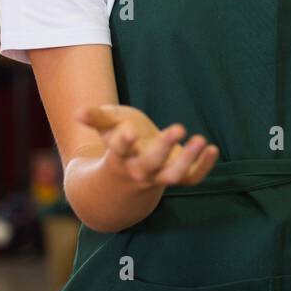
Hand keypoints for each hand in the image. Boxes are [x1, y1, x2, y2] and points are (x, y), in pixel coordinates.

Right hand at [77, 104, 219, 188]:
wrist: (127, 178)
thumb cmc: (117, 141)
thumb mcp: (106, 127)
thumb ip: (95, 118)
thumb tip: (78, 112)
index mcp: (119, 157)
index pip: (119, 151)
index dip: (123, 142)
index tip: (129, 131)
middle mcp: (139, 170)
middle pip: (150, 164)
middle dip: (163, 148)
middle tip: (178, 127)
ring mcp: (159, 176)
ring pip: (173, 175)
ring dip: (188, 161)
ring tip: (200, 140)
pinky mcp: (177, 177)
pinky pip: (192, 179)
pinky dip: (204, 167)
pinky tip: (212, 149)